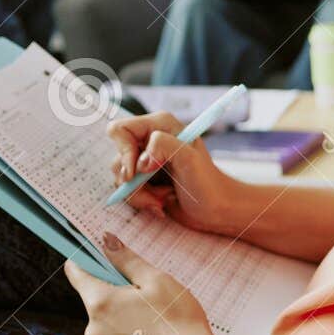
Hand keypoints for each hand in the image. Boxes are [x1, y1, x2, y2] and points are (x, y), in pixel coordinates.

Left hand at [64, 232, 223, 334]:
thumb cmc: (178, 322)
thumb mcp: (156, 280)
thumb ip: (126, 260)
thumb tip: (105, 240)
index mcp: (99, 302)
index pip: (76, 273)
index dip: (84, 258)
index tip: (96, 250)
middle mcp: (94, 328)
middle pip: (96, 296)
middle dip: (116, 287)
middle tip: (147, 287)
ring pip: (109, 318)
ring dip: (125, 310)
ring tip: (157, 313)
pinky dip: (132, 330)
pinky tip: (157, 332)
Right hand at [107, 111, 247, 233]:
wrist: (216, 209)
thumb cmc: (208, 182)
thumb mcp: (189, 159)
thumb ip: (163, 146)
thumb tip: (139, 162)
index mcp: (158, 125)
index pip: (120, 130)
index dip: (124, 151)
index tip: (137, 171)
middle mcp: (148, 141)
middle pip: (118, 158)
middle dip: (133, 181)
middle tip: (155, 191)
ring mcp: (145, 162)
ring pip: (120, 178)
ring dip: (141, 194)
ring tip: (164, 198)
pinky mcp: (144, 182)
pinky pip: (127, 191)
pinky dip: (142, 201)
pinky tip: (161, 204)